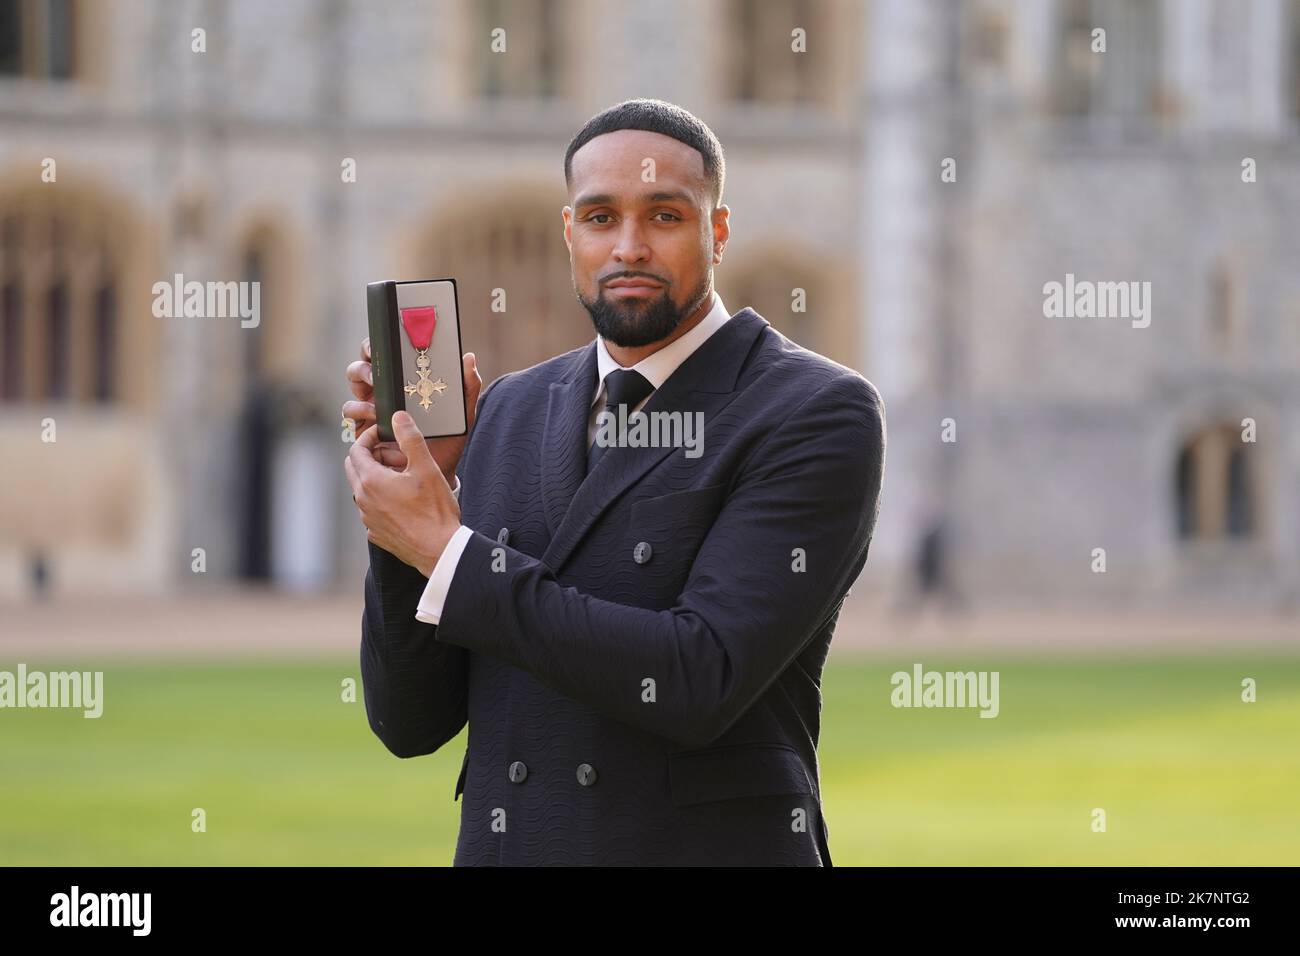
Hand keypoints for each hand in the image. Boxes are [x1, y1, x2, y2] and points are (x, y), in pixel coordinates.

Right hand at [343, 337, 483, 477]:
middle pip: (361, 368)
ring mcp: (371, 409)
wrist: (438, 470)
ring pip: (354, 389)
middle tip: (377, 375)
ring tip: (378, 404)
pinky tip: (376, 421)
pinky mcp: (364, 429)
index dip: (378, 345)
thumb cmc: (450, 439)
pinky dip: (360, 414)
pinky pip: (352, 415)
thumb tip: (469, 358)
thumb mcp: (463, 413)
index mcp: (404, 382)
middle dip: (364, 366)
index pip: (385, 355)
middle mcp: (384, 392)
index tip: (384, 344)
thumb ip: (468, 387)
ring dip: (361, 392)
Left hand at [344, 409, 460, 575]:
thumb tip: (398, 417)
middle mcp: (363, 500)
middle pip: (355, 468)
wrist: (440, 550)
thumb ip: (410, 438)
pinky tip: (406, 500)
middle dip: (373, 456)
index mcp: (371, 481)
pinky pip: (372, 509)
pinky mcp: (377, 533)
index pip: (356, 450)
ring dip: (379, 477)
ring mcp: (368, 519)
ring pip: (364, 489)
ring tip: (406, 478)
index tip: (385, 434)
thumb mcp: (425, 467)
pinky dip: (383, 498)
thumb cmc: (434, 510)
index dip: (369, 437)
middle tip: (399, 456)